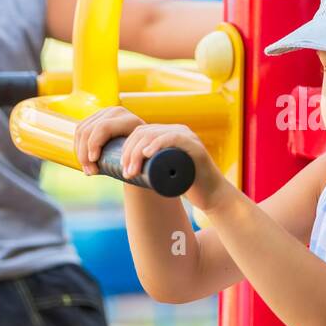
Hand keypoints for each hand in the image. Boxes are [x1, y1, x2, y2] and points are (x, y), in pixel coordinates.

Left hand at [74, 108, 230, 208]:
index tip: (117, 168)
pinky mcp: (195, 147)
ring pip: (153, 135)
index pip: (135, 133)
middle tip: (123, 173)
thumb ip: (143, 167)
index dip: (121, 147)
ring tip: (130, 172)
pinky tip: (147, 154)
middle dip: (126, 152)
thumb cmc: (183, 186)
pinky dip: (158, 144)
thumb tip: (114, 169)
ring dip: (136, 152)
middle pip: (141, 133)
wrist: (211, 195)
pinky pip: (174, 138)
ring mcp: (185, 137)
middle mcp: (173, 131)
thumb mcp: (158, 172)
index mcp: (163, 134)